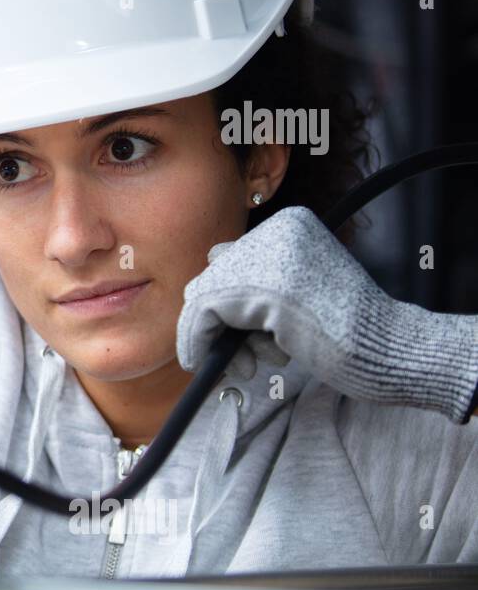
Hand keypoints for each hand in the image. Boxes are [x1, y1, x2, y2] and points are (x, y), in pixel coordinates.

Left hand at [177, 205, 477, 422]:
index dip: (224, 303)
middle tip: (239, 358)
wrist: (389, 349)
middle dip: (216, 322)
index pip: (229, 258)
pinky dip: (200, 341)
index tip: (235, 337)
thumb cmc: (346, 329)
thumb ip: (257, 275)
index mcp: (290, 223)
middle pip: (213, 276)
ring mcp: (270, 256)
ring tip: (253, 364)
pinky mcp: (262, 288)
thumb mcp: (298, 288)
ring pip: (204, 295)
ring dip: (217, 338)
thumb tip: (210, 261)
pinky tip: (230, 365)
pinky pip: (203, 312)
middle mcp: (277, 229)